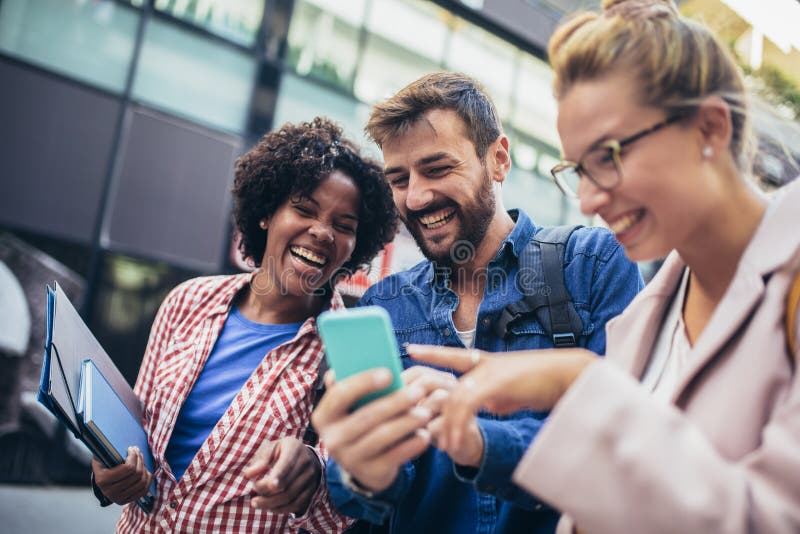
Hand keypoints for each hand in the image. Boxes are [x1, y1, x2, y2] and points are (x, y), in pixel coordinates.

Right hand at [92, 446, 151, 504]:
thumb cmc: (102, 462)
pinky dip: (147, 479)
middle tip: (138, 452)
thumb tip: (126, 446)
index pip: (128, 468)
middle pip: (136, 474)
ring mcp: (118, 498)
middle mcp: (109, 492)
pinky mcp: (125, 501)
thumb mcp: (102, 455)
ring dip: (144, 468)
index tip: (132, 448)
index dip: (134, 456)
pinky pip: (143, 490)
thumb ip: (109, 450)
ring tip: (141, 460)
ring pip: (141, 482)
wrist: (100, 478)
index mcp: (102, 480)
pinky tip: (145, 471)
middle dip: (139, 459)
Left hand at [244, 437, 320, 514]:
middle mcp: (306, 462)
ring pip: (291, 497)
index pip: (287, 463)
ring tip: (256, 504)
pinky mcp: (312, 490)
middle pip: (287, 484)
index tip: (270, 486)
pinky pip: (296, 504)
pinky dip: (281, 509)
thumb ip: (260, 460)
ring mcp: (311, 477)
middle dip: (267, 494)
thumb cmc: (281, 451)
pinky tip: (269, 507)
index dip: (278, 475)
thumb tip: (249, 474)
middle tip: (253, 499)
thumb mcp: (270, 448)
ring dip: (271, 504)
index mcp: (294, 448)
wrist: (304, 455)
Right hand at [311, 368, 434, 492]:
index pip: (340, 394)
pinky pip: (394, 456)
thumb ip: (353, 385)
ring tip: (427, 412)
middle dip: (395, 402)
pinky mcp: (370, 473)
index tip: (389, 372)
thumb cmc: (360, 422)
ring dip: (407, 422)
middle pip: (366, 416)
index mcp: (324, 415)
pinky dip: (412, 445)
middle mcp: (332, 438)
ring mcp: (349, 458)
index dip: (364, 382)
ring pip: (382, 436)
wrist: (364, 466)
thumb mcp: (351, 407)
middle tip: (419, 391)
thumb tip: (356, 358)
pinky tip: (425, 434)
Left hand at [406, 345, 595, 455]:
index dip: (431, 353)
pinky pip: (468, 405)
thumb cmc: (546, 383)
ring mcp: (489, 371)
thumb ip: (497, 396)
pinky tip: (456, 440)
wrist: (570, 376)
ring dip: (447, 424)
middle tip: (421, 427)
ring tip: (442, 445)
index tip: (410, 350)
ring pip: (455, 397)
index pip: (452, 355)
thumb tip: (490, 406)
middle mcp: (485, 364)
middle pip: (447, 384)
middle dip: (430, 404)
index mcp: (487, 362)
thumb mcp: (514, 391)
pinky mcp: (496, 382)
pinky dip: (459, 424)